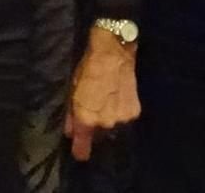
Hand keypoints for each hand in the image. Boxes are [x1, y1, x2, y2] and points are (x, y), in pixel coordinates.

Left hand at [64, 27, 139, 160]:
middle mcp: (105, 124)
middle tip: (93, 112)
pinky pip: (124, 119)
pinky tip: (117, 98)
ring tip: (106, 102)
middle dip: (94, 129)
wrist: (113, 53)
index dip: (80, 152)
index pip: (83, 149)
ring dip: (108, 121)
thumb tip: (70, 132)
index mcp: (86, 120)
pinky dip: (120, 112)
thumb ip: (70, 116)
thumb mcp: (72, 91)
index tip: (80, 152)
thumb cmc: (87, 70)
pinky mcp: (134, 112)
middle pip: (99, 137)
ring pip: (113, 128)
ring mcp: (122, 119)